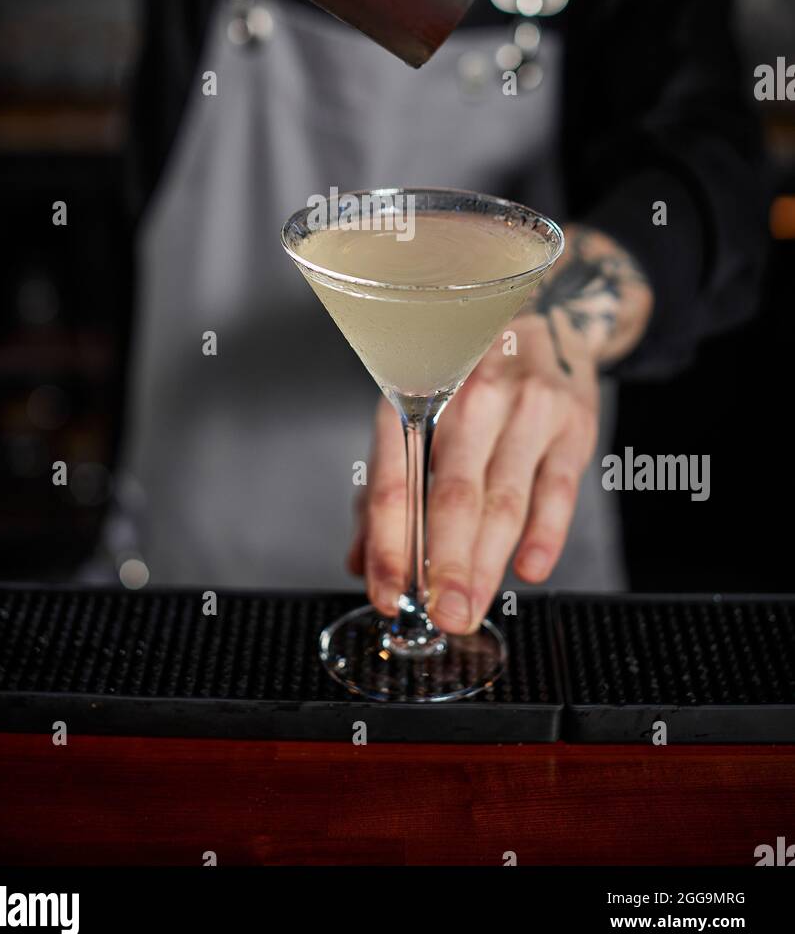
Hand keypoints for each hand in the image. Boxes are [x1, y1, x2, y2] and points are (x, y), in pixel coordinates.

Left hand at [348, 226, 652, 632]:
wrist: (546, 318)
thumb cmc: (472, 378)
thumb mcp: (423, 415)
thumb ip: (389, 489)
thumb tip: (359, 561)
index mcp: (419, 394)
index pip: (397, 477)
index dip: (389, 542)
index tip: (385, 592)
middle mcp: (471, 396)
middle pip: (454, 494)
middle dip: (443, 565)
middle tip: (440, 616)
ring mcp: (527, 407)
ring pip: (504, 499)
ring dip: (486, 563)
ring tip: (469, 607)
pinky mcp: (574, 424)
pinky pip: (559, 488)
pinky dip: (546, 535)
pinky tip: (530, 570)